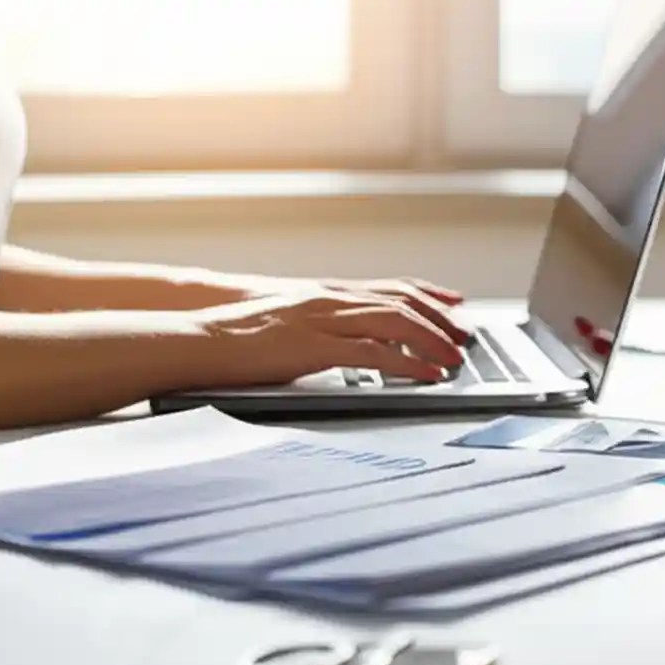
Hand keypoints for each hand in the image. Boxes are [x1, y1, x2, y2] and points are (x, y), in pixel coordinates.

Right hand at [207, 275, 469, 345]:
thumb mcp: (289, 324)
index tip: (454, 304)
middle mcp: (330, 301)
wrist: (200, 339)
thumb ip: (321, 328)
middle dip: (438, 320)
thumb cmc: (238, 338)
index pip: (389, 288)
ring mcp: (323, 321)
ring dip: (431, 341)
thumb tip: (348, 344)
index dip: (427, 295)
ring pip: (395, 323)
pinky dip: (407, 364)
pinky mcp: (315, 347)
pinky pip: (374, 354)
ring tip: (454, 359)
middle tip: (464, 338)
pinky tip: (426, 375)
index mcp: (325, 294)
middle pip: (400, 303)